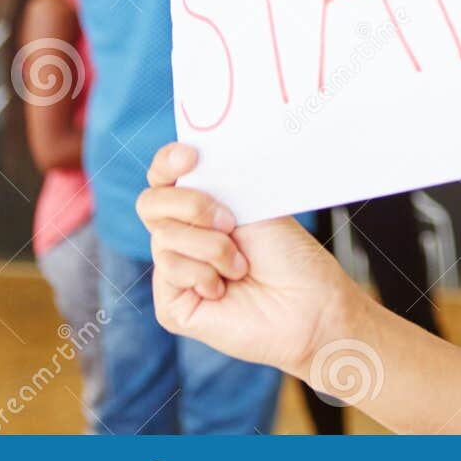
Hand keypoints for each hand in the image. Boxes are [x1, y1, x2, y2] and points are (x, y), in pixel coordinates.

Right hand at [137, 143, 364, 379]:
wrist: (309, 304)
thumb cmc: (290, 256)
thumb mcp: (254, 207)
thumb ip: (217, 186)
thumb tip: (192, 156)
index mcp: (202, 208)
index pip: (164, 177)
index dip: (168, 162)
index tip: (191, 156)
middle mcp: (183, 237)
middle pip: (151, 203)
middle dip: (193, 206)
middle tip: (231, 222)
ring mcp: (174, 270)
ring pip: (164, 238)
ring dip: (214, 248)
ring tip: (242, 267)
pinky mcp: (171, 304)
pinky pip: (170, 271)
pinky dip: (205, 275)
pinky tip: (225, 290)